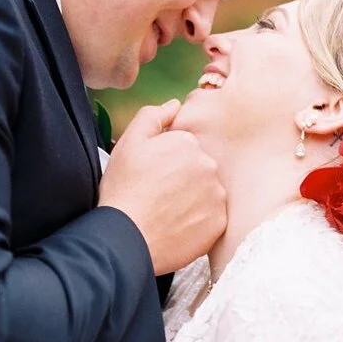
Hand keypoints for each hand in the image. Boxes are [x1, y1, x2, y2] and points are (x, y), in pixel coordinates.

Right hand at [98, 100, 225, 274]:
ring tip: (167, 212)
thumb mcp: (129, 143)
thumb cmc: (123, 190)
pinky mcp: (219, 222)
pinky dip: (198, 221)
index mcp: (188, 143)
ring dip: (192, 199)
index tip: (153, 177)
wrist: (126, 237)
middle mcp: (208, 166)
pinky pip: (212, 217)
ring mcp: (216, 195)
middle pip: (198, 169)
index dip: (166, 163)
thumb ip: (153, 116)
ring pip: (207, 192)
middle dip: (182, 179)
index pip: (184, 149)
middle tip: (158, 195)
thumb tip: (175, 104)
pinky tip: (177, 226)